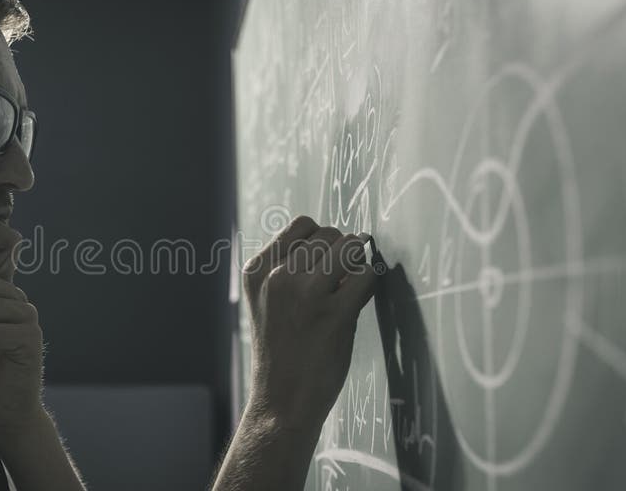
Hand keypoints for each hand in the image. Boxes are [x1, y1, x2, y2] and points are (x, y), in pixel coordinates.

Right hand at [242, 215, 377, 429]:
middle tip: (339, 281)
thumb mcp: (267, 302)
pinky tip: (357, 302)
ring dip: (357, 264)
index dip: (322, 240)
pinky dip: (368, 283)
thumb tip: (339, 241)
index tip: (325, 264)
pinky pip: (366, 274)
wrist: (282, 401)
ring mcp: (305, 293)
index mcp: (257, 270)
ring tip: (348, 290)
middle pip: (329, 233)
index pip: (302, 225)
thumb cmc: (281, 351)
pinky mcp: (333, 314)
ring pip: (350, 246)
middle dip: (341, 251)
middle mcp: (277, 276)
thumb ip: (290, 269)